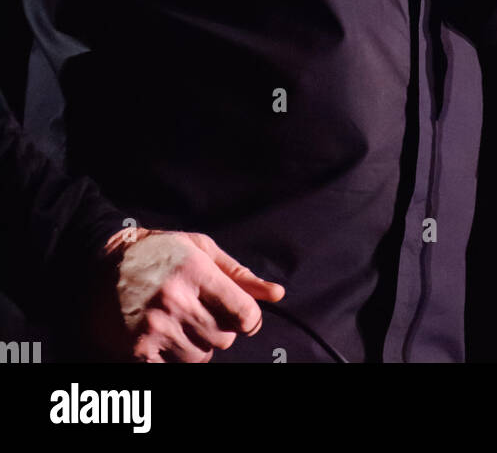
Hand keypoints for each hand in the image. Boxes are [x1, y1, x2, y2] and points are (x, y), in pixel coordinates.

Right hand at [84, 227, 284, 362]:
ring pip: (202, 356)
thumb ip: (239, 274)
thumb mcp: (200, 249)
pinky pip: (175, 368)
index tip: (243, 315)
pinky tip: (166, 336)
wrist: (99, 265)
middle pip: (225, 337)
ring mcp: (156, 328)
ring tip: (182, 321)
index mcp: (195, 272)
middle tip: (203, 311)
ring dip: (199, 344)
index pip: (244, 314)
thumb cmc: (157, 251)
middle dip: (222, 327)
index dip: (250, 318)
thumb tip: (277, 294)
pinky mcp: (139, 350)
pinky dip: (176, 357)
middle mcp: (176, 301)